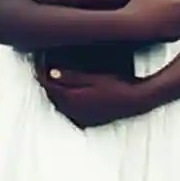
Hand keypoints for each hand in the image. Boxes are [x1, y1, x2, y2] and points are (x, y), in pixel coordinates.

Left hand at [36, 67, 152, 128]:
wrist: (138, 100)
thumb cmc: (118, 85)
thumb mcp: (93, 77)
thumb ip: (71, 76)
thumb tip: (51, 73)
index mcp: (71, 99)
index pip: (48, 85)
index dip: (42, 71)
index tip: (40, 60)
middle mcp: (73, 112)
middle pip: (52, 94)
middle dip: (48, 81)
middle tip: (45, 65)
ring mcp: (81, 118)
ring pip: (60, 103)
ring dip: (57, 90)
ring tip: (56, 75)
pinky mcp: (88, 121)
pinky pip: (70, 110)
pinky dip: (67, 100)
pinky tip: (71, 90)